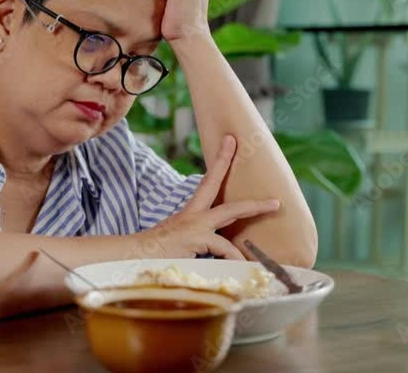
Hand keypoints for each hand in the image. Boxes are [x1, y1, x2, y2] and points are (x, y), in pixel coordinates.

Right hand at [135, 136, 279, 259]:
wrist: (133, 260)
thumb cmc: (157, 256)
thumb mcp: (183, 245)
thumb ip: (201, 244)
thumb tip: (221, 251)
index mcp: (191, 214)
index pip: (208, 182)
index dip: (221, 161)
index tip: (231, 142)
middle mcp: (193, 215)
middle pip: (219, 186)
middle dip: (234, 166)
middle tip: (261, 164)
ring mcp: (195, 225)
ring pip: (230, 212)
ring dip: (254, 209)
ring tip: (274, 205)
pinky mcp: (196, 238)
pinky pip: (225, 247)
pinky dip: (236, 256)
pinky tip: (244, 265)